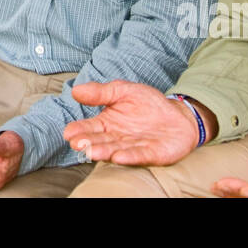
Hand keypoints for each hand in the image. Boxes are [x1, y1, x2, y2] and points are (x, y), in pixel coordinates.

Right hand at [64, 81, 204, 165]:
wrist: (178, 115)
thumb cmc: (148, 104)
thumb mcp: (123, 90)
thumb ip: (101, 92)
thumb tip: (76, 90)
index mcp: (108, 123)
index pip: (90, 127)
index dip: (79, 130)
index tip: (69, 133)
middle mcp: (118, 138)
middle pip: (100, 141)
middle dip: (88, 143)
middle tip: (77, 143)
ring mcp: (134, 147)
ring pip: (116, 150)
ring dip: (104, 152)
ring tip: (92, 152)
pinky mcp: (152, 154)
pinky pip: (139, 155)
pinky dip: (129, 157)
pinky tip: (119, 157)